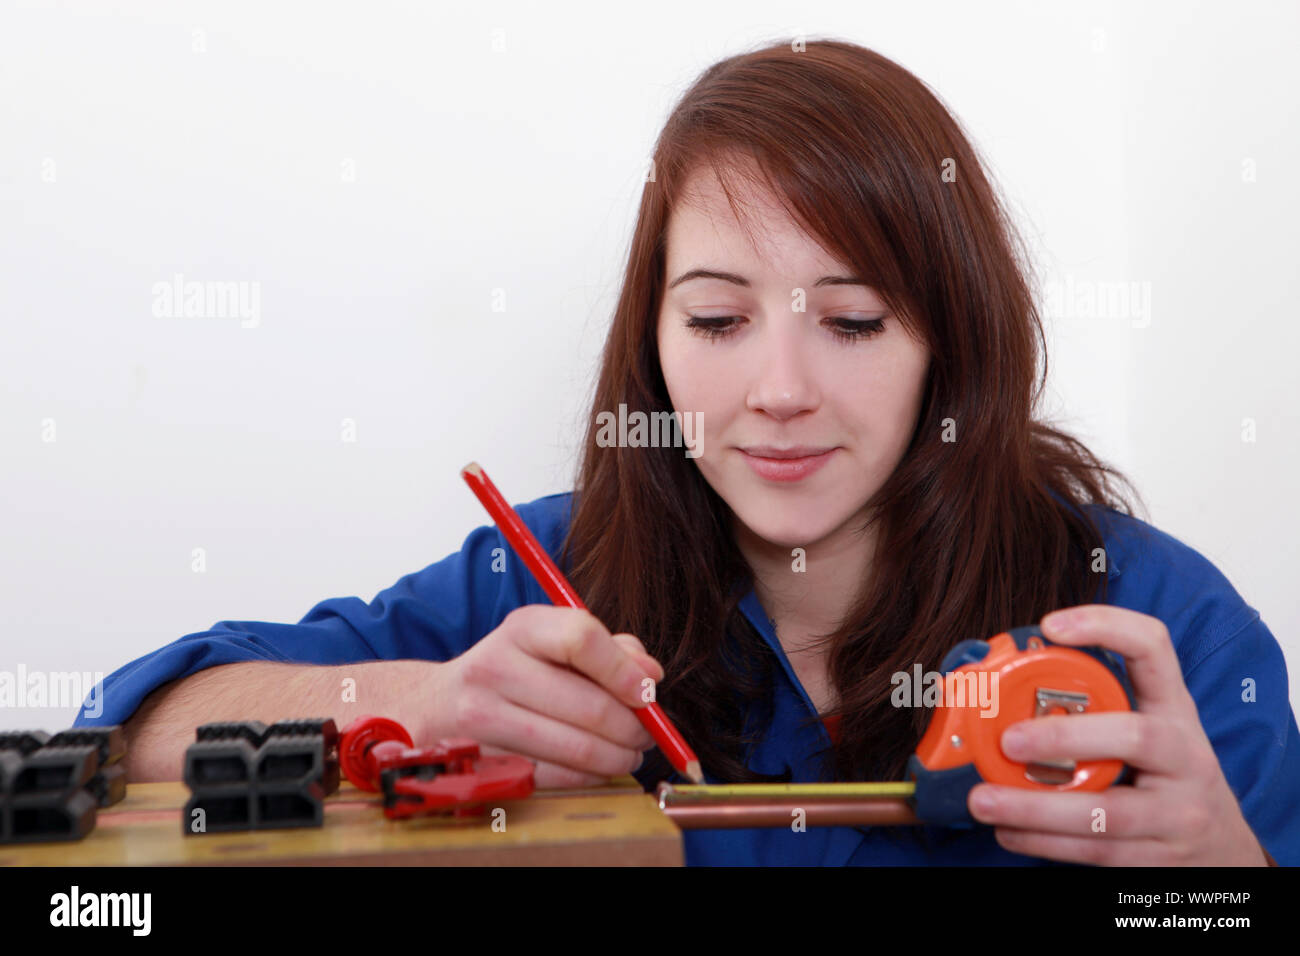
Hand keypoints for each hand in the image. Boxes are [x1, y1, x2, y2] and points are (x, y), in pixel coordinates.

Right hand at [428, 605, 662, 788]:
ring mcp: (484, 719)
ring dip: (619, 757)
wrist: (436, 706)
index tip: (649, 691)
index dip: (625, 669)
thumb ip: (611, 649)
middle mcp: (496, 668)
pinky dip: (591, 776)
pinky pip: (558, 778)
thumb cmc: (514, 671)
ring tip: (629, 752)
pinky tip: (598, 767)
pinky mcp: (485, 762)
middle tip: (649, 733)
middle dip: (635, 727)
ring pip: (578, 748)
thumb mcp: (553, 642)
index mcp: (522, 628)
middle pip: (589, 704)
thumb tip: (651, 676)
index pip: (581, 638)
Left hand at [966, 605, 1268, 864]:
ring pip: (1108, 813)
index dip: (1105, 626)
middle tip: (1007, 740)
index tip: (1049, 625)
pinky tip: (1008, 831)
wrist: (1221, 849)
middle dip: (1066, 738)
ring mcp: (1178, 812)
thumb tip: (999, 690)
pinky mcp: (1159, 859)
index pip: (1154, 648)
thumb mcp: (1146, 729)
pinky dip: (1043, 842)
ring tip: (983, 800)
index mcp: (1175, 710)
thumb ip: (1094, 707)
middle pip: (1136, 737)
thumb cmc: (1163, 776)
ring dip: (1036, 808)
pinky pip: (1096, 853)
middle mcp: (1185, 756)